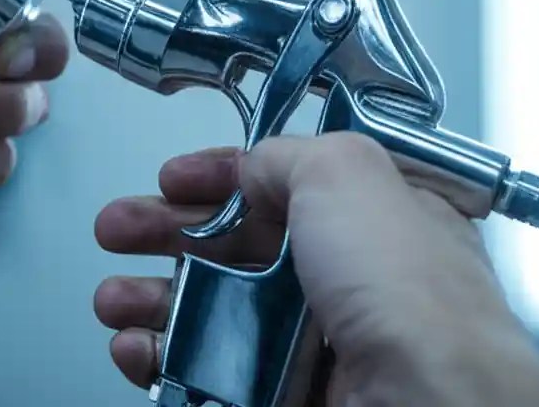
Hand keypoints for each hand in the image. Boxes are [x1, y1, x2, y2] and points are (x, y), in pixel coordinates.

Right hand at [92, 132, 538, 406]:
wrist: (425, 401)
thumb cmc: (407, 290)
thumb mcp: (343, 173)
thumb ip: (288, 155)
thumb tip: (253, 163)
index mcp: (373, 212)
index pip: (286, 181)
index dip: (222, 173)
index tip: (172, 177)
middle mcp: (352, 275)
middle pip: (239, 244)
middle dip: (167, 233)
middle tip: (117, 231)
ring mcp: (322, 339)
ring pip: (220, 312)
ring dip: (156, 301)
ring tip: (113, 301)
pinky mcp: (293, 393)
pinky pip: (217, 371)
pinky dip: (168, 359)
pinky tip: (136, 350)